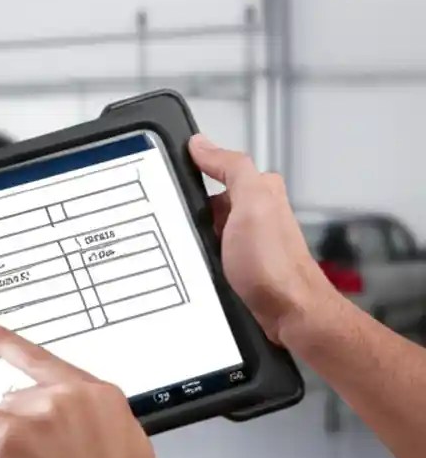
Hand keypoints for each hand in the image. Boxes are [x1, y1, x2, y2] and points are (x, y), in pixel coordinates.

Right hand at [187, 135, 338, 342]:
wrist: (287, 313)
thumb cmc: (274, 265)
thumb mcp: (251, 204)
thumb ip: (231, 168)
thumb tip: (202, 144)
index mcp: (260, 190)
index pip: (216, 168)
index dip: (191, 172)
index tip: (170, 180)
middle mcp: (254, 213)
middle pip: (204, 201)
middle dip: (187, 211)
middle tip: (182, 223)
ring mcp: (244, 240)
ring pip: (201, 228)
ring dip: (190, 238)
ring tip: (189, 248)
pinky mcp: (235, 264)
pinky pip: (204, 251)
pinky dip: (195, 257)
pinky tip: (194, 265)